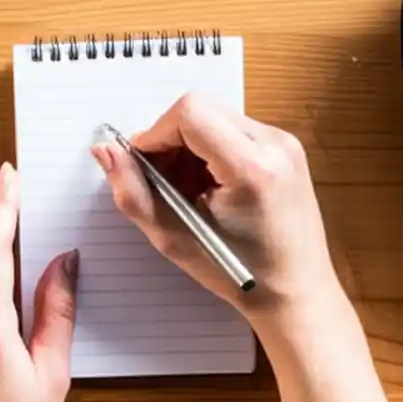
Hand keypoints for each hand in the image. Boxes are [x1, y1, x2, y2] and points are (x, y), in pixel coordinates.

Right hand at [91, 94, 345, 334]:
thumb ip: (133, 193)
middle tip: (162, 183)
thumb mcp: (175, 239)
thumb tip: (106, 151)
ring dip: (189, 146)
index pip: (189, 113)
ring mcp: (285, 143)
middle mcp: (275, 145)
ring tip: (187, 191)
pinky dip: (209, 151)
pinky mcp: (286, 147)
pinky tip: (208, 188)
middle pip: (201, 109)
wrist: (296, 291)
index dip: (155, 134)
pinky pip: (233, 129)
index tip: (143, 164)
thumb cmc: (242, 274)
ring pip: (215, 116)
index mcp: (252, 168)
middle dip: (170, 141)